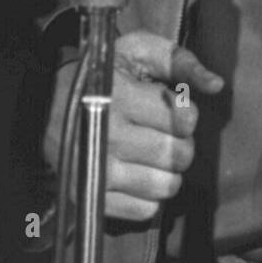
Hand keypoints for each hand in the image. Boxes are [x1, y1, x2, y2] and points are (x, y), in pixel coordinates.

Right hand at [44, 29, 223, 221]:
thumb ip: (180, 62)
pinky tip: (138, 174)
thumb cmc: (103, 74)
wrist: (44, 102)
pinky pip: (144, 211)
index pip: (184, 119)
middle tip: (166, 133)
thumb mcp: (138, 51)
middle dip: (182, 144)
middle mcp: (108, 136)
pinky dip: (149, 195)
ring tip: (154, 155)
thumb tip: (217, 85)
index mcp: (121, 96)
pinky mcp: (90, 196)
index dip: (187, 113)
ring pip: (165, 186)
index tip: (172, 108)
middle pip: (178, 155)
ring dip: (169, 172)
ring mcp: (97, 170)